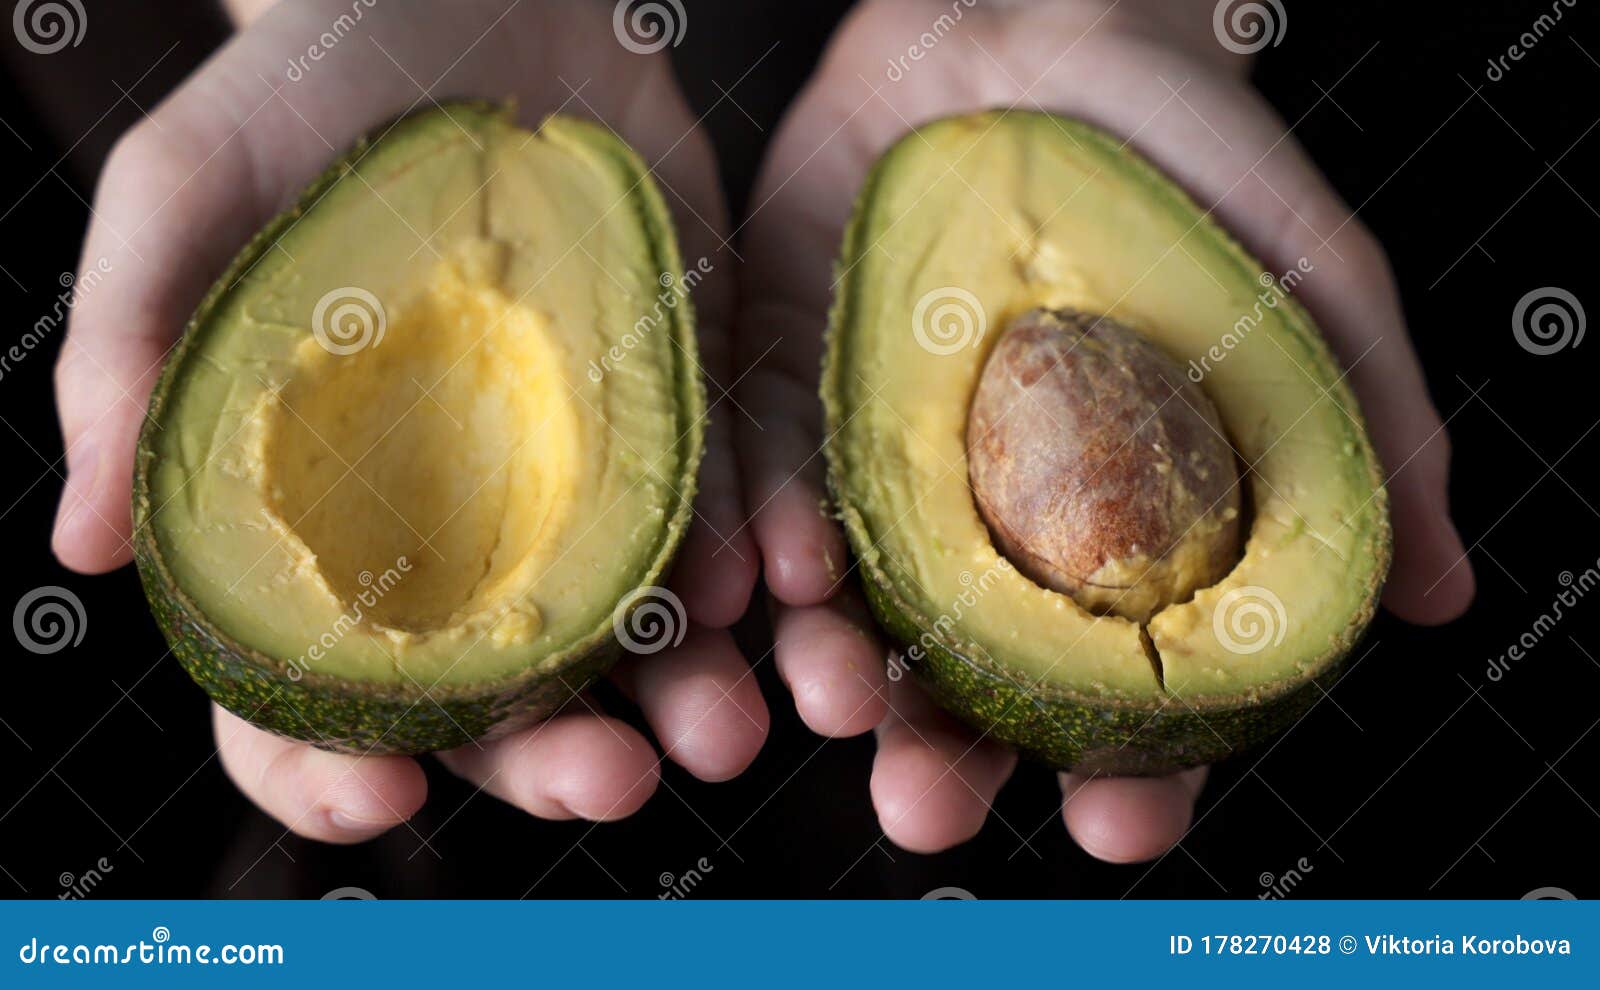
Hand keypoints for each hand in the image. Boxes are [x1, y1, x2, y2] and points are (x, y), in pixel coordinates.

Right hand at [52, 0, 762, 842]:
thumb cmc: (302, 92)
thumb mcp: (189, 195)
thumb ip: (136, 357)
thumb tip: (84, 542)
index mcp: (321, 518)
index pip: (305, 693)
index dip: (327, 769)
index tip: (382, 802)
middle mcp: (456, 528)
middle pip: (493, 698)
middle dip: (549, 759)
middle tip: (613, 782)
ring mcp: (576, 479)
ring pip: (626, 634)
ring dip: (679, 694)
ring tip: (724, 725)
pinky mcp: (676, 412)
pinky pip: (719, 510)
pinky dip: (746, 557)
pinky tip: (772, 586)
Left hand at [735, 0, 1473, 860]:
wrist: (1042, 29)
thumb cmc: (1187, 167)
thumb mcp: (1305, 286)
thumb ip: (1367, 431)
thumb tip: (1440, 594)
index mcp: (1109, 535)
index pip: (1119, 692)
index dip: (1129, 772)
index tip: (1122, 825)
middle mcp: (982, 524)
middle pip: (956, 679)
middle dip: (940, 758)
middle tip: (930, 812)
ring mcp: (879, 461)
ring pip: (842, 599)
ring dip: (826, 666)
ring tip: (829, 706)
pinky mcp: (789, 381)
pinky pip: (759, 470)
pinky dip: (757, 528)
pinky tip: (768, 574)